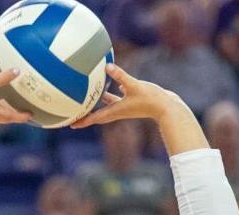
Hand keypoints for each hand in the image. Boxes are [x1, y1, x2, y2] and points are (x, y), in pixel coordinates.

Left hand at [71, 64, 185, 127]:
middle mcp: (118, 110)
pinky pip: (117, 96)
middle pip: (98, 113)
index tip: (71, 124)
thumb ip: (120, 76)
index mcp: (116, 110)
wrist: (167, 107)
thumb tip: (107, 66)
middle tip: (73, 114)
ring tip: (86, 97)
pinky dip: (110, 92)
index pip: (95, 117)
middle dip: (86, 114)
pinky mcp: (132, 100)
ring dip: (97, 102)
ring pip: (107, 104)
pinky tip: (110, 82)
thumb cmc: (151, 99)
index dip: (83, 121)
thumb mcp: (134, 85)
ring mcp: (125, 106)